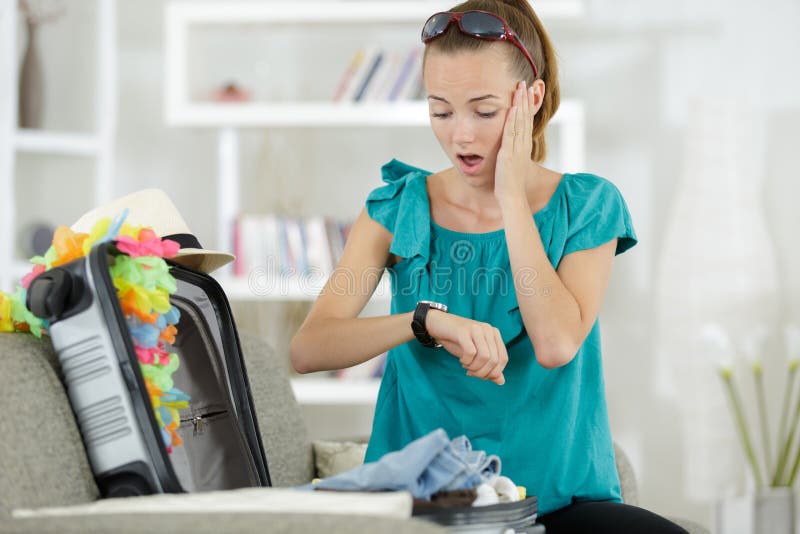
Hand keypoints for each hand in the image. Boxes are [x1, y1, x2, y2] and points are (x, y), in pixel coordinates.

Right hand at [426, 310, 508, 384]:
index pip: (503, 359)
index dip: (494, 372)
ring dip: (474, 367)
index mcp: (494, 334)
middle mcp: (488, 330)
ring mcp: (476, 329)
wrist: (438, 324)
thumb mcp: (475, 354)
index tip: (481, 376)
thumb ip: (489, 367)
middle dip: (482, 372)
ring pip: (484, 357)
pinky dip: (466, 361)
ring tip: (466, 366)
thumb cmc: (457, 340)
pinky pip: (471, 352)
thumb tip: (501, 382)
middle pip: (494, 360)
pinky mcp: (463, 331)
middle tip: (471, 373)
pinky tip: (461, 360)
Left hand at [494, 80, 535, 202]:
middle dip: (525, 100)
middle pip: (525, 118)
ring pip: (519, 122)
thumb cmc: (509, 184)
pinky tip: (512, 108)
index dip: (527, 107)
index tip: (527, 93)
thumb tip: (506, 149)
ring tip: (521, 88)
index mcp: (523, 147)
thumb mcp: (512, 164)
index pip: (526, 122)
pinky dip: (511, 120)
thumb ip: (510, 154)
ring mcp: (516, 149)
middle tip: (526, 83)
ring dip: (520, 104)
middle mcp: (522, 145)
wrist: (512, 197)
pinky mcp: (508, 154)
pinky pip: (510, 134)